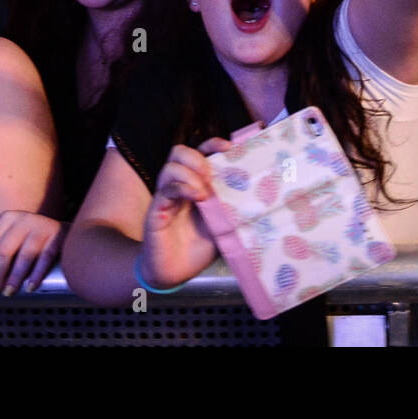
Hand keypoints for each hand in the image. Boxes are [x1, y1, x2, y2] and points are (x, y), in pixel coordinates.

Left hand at [0, 210, 68, 296]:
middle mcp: (24, 219)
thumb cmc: (24, 237)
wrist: (59, 232)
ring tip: (9, 292)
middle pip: (4, 251)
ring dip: (15, 277)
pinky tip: (30, 287)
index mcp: (7, 218)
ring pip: (25, 255)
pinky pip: (46, 257)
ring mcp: (42, 226)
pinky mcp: (58, 235)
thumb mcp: (0, 232)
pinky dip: (37, 274)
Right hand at [139, 139, 230, 288]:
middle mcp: (178, 186)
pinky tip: (197, 198)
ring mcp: (166, 196)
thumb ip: (233, 209)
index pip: (199, 153)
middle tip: (212, 175)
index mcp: (195, 185)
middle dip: (198, 157)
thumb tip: (260, 198)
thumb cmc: (198, 248)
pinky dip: (183, 188)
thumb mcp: (223, 226)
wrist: (175, 274)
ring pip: (171, 166)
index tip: (228, 146)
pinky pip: (166, 189)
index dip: (212, 144)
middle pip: (180, 152)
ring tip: (205, 192)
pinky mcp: (157, 210)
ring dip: (191, 174)